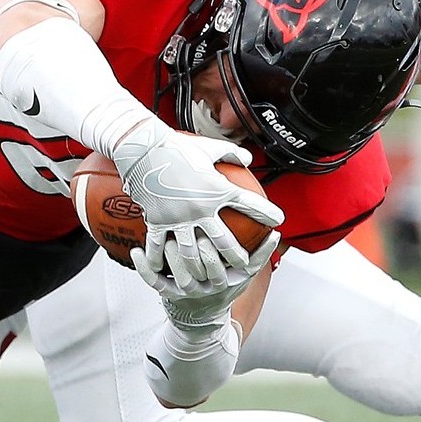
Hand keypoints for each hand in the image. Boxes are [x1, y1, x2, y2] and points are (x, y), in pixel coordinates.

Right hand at [112, 118, 283, 281]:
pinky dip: (159, 260)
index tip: (278, 220)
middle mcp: (200, 208)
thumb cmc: (176, 146)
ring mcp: (179, 218)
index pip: (248, 204)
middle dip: (237, 256)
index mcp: (216, 190)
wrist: (142, 150)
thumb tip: (247, 159)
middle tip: (244, 264)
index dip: (266, 213)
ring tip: (206, 274)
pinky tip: (160, 268)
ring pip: (194, 252)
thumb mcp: (208, 147)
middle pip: (224, 241)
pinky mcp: (158, 221)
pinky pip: (159, 246)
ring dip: (202, 266)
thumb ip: (231, 154)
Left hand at [132, 229, 277, 327]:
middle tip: (187, 225)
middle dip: (195, 245)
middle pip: (200, 265)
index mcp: (228, 280)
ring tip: (166, 234)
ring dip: (171, 252)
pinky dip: (144, 268)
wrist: (201, 318)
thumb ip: (259, 254)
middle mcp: (208, 288)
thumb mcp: (245, 274)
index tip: (210, 225)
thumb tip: (276, 232)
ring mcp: (187, 293)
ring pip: (178, 272)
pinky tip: (135, 252)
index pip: (222, 260)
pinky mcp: (168, 295)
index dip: (216, 244)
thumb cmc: (224, 286)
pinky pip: (154, 281)